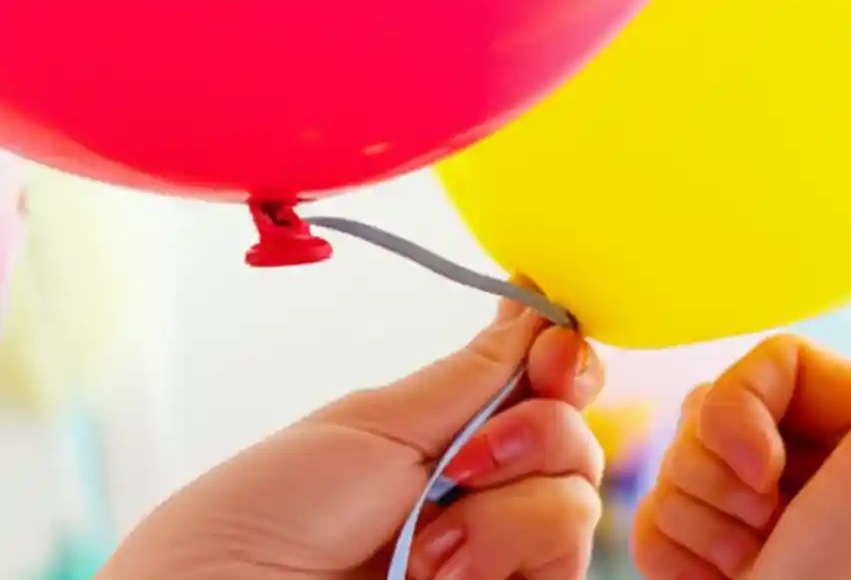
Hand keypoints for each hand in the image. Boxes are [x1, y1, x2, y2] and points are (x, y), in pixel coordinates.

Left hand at [100, 283, 606, 579]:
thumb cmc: (265, 517)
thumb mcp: (374, 425)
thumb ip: (472, 375)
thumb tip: (531, 303)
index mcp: (447, 438)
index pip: (543, 389)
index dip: (563, 361)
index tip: (552, 346)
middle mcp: (482, 493)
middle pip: (575, 437)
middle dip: (540, 427)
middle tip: (466, 458)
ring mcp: (497, 554)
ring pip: (579, 496)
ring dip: (505, 505)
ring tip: (427, 543)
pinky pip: (567, 555)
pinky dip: (506, 544)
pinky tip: (440, 570)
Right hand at [633, 226, 850, 579]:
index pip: (773, 361)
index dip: (749, 409)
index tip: (770, 475)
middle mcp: (817, 469)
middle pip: (718, 404)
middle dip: (724, 474)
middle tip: (769, 530)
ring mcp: (760, 511)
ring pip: (676, 453)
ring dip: (700, 521)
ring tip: (751, 569)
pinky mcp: (710, 547)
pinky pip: (653, 507)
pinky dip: (676, 554)